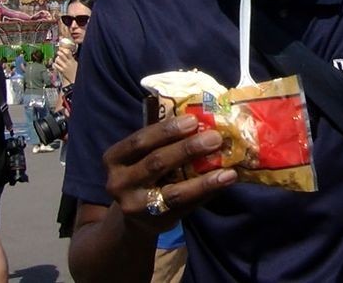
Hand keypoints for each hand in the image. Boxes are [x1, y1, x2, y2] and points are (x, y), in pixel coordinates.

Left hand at [53, 48, 77, 84]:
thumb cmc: (75, 71)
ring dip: (56, 59)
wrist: (75, 79)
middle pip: (61, 55)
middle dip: (59, 52)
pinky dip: (54, 64)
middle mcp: (68, 63)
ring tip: (57, 59)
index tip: (61, 48)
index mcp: (72, 60)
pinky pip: (56, 66)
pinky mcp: (62, 71)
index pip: (68, 52)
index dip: (63, 49)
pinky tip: (55, 64)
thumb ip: (71, 58)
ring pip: (58, 60)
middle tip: (58, 52)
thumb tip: (67, 53)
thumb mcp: (75, 63)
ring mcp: (65, 67)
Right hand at [102, 114, 236, 227]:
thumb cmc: (145, 173)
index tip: (193, 120)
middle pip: (156, 163)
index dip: (166, 131)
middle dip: (188, 149)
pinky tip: (225, 180)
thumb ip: (163, 141)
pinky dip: (207, 192)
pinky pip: (186, 206)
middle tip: (215, 138)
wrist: (136, 217)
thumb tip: (204, 120)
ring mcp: (138, 206)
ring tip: (227, 167)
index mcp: (114, 159)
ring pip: (174, 192)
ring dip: (204, 178)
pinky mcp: (158, 221)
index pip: (139, 141)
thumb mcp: (142, 156)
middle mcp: (119, 183)